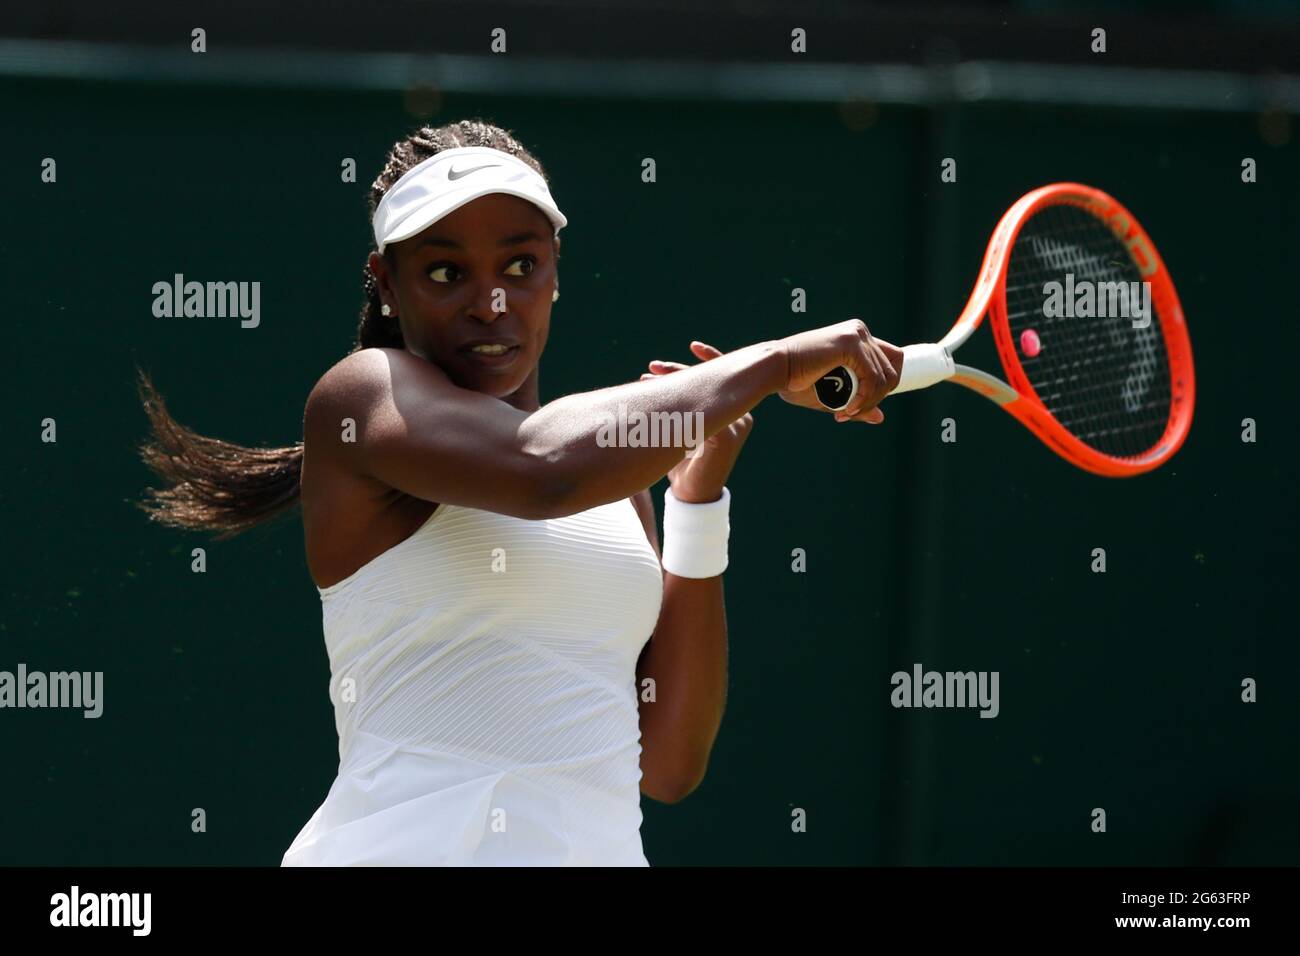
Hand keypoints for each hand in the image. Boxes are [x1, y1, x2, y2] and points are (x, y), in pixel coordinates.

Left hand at [640, 341, 753, 502]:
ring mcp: (737, 426)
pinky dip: (679, 399)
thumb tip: (658, 376)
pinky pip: (703, 410)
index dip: (706, 358)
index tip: (688, 347)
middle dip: (679, 369)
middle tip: (652, 366)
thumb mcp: (684, 429)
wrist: (691, 496)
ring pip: (703, 393)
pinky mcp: (727, 436)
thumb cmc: (683, 463)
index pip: (721, 379)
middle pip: (711, 382)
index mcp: (735, 413)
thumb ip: (685, 405)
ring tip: (647, 376)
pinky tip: (658, 395)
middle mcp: (741, 417)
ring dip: (673, 381)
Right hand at [776, 319, 902, 422]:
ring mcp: (857, 334)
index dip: (882, 387)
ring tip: (845, 413)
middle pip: (892, 370)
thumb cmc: (795, 381)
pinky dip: (863, 399)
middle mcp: (860, 331)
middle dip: (875, 398)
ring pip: (884, 377)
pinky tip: (846, 408)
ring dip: (868, 402)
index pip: (891, 361)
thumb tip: (881, 417)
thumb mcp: (833, 395)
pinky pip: (872, 378)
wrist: (774, 369)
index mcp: (856, 337)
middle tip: (849, 413)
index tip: (859, 405)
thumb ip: (858, 402)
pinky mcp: (851, 343)